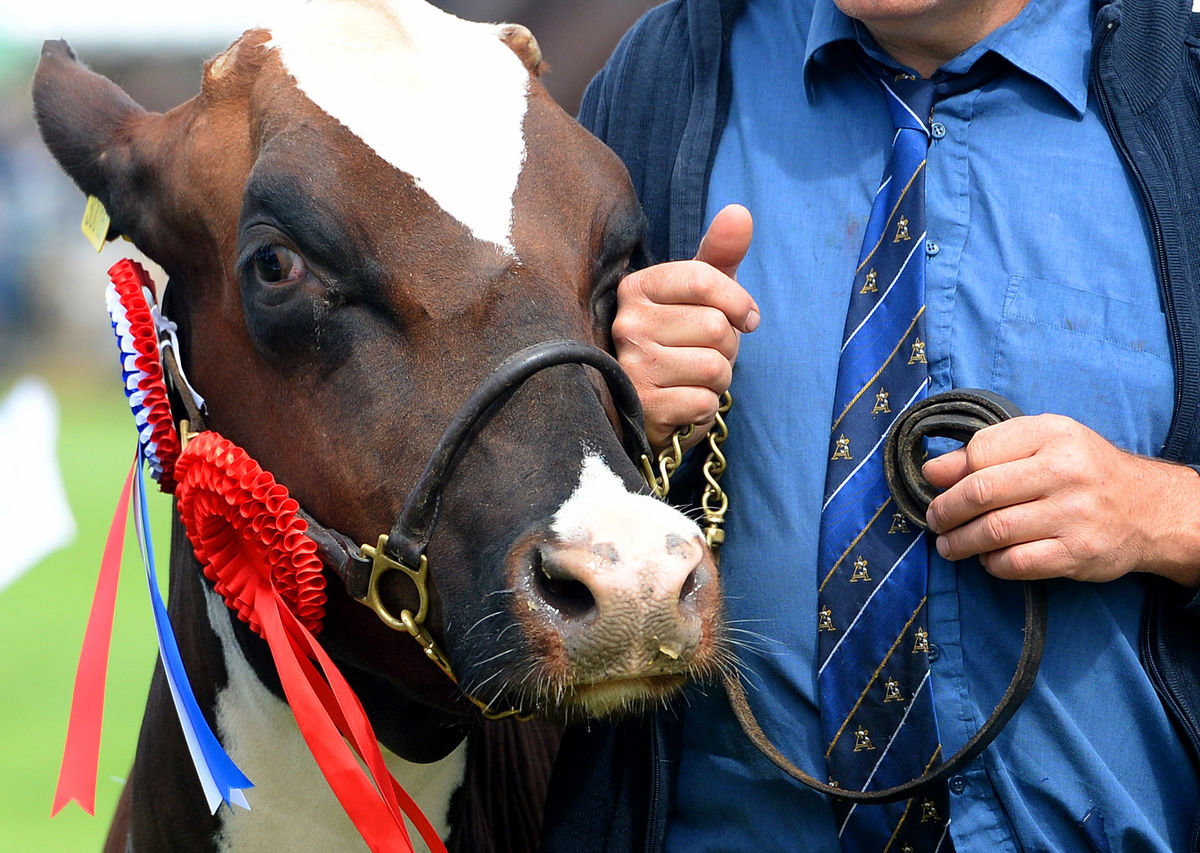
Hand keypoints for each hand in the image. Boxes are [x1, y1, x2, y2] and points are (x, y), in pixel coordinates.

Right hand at [612, 204, 758, 451]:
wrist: (652, 404)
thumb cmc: (681, 339)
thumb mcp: (700, 293)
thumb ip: (720, 253)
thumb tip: (740, 212)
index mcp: (638, 287)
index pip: (703, 279)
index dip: (737, 302)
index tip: (744, 318)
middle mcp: (627, 324)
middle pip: (715, 327)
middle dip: (728, 346)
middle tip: (706, 353)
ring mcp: (632, 367)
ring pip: (714, 367)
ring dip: (719, 379)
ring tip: (695, 377)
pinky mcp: (642, 407)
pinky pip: (704, 402)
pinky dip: (706, 406)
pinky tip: (685, 401)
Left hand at [923, 413, 1199, 587]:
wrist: (1148, 508)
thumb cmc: (1082, 471)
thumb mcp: (1042, 443)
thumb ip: (988, 451)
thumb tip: (931, 471)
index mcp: (1052, 435)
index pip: (980, 451)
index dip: (950, 471)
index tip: (937, 485)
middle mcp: (1065, 471)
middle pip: (980, 492)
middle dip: (945, 511)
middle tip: (935, 520)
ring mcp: (1073, 514)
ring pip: (993, 531)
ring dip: (959, 542)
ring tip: (948, 545)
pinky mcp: (1078, 553)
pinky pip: (1015, 563)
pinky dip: (991, 564)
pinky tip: (987, 559)